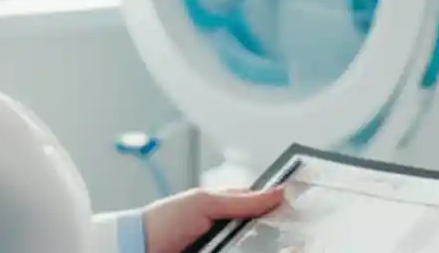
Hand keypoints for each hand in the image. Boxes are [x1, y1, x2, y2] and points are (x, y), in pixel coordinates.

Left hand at [142, 187, 284, 252]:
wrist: (136, 248)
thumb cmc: (165, 220)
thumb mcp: (206, 203)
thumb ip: (242, 200)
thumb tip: (278, 191)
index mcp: (227, 209)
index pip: (263, 209)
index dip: (282, 211)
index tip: (302, 214)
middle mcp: (228, 232)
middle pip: (263, 236)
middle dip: (279, 238)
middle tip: (297, 240)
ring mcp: (224, 248)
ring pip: (256, 249)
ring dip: (269, 247)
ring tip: (289, 248)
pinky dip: (254, 252)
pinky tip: (266, 252)